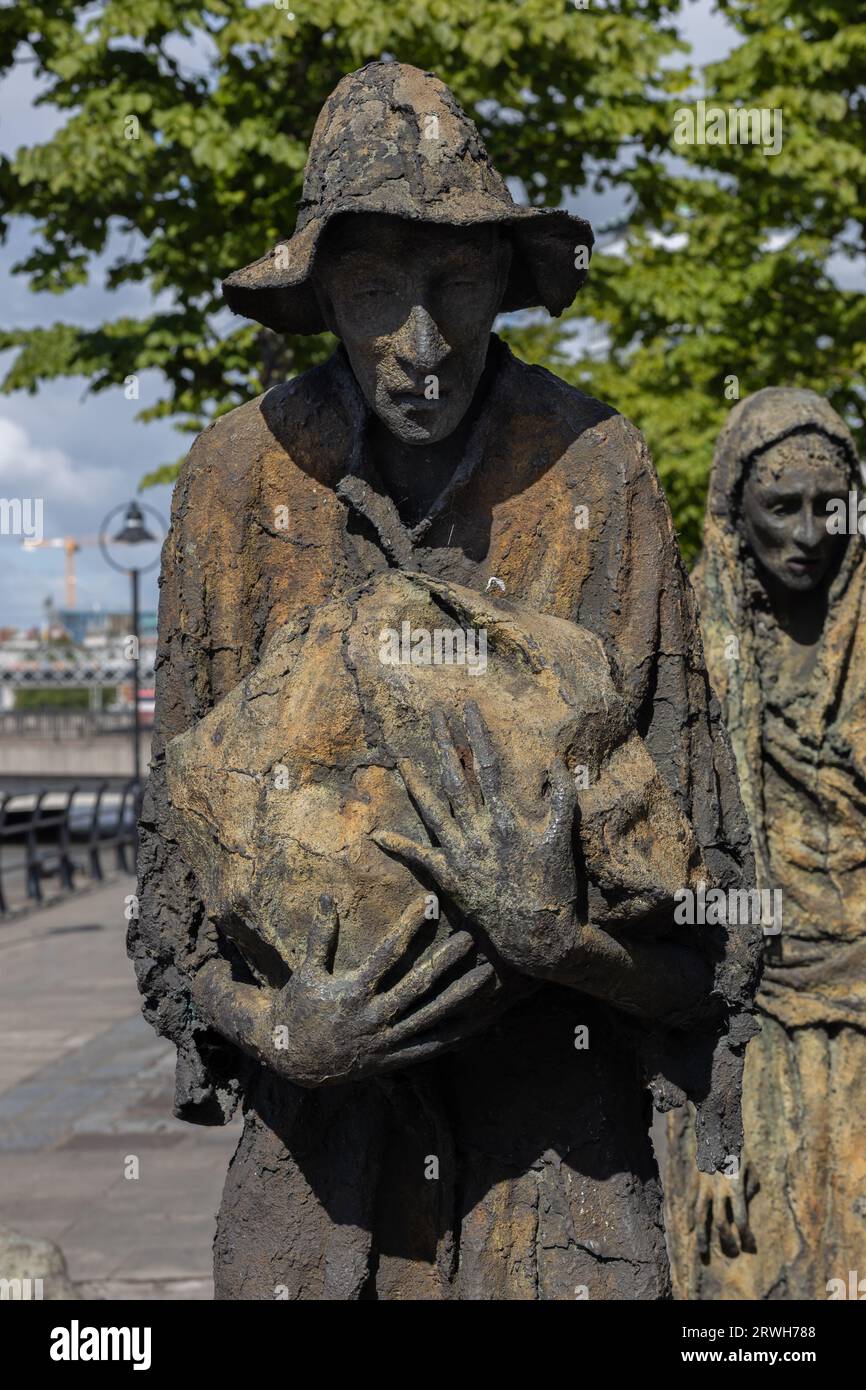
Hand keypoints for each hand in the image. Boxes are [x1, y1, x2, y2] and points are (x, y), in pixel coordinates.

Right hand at [265, 894, 496, 1085]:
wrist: (291, 1062)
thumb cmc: (298, 1010)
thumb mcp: (306, 973)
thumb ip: (320, 936)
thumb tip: (327, 897)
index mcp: (352, 993)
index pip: (387, 954)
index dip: (408, 927)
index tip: (428, 904)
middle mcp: (373, 1018)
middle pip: (417, 985)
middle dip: (445, 960)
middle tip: (470, 938)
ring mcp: (386, 1041)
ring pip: (431, 1016)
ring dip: (461, 995)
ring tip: (486, 975)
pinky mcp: (393, 1059)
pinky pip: (431, 1046)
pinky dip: (457, 1035)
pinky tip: (480, 1022)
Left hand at [372, 701, 579, 978]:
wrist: (536, 935)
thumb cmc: (553, 886)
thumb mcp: (562, 838)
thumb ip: (562, 799)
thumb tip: (555, 761)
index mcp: (505, 818)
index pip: (486, 765)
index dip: (475, 733)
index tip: (466, 707)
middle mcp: (477, 831)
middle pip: (455, 778)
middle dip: (443, 743)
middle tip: (431, 714)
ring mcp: (459, 853)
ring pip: (433, 810)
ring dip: (417, 782)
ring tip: (401, 758)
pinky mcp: (448, 877)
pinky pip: (419, 858)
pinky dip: (398, 845)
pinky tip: (376, 834)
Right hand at [693, 1159, 756, 1260]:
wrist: (715, 1131)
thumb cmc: (739, 1151)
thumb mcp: (752, 1169)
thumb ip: (749, 1190)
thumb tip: (745, 1206)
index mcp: (735, 1187)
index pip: (741, 1219)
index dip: (746, 1236)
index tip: (750, 1245)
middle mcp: (718, 1190)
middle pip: (720, 1223)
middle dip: (727, 1241)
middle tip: (733, 1252)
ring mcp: (704, 1187)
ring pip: (701, 1218)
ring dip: (703, 1237)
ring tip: (703, 1252)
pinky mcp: (696, 1183)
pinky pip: (693, 1206)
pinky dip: (693, 1220)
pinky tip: (693, 1231)